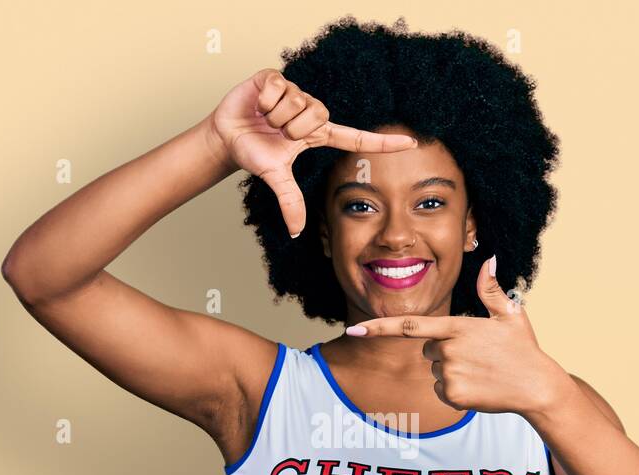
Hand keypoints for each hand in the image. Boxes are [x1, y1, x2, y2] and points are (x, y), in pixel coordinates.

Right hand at [208, 68, 417, 237]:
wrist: (227, 135)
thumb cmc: (255, 153)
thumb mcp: (275, 177)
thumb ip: (290, 201)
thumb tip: (296, 231)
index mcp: (318, 134)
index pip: (356, 138)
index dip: (382, 143)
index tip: (411, 143)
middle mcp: (311, 111)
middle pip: (316, 115)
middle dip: (291, 128)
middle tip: (278, 132)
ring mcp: (295, 93)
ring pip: (296, 102)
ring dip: (276, 115)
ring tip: (266, 118)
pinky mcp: (277, 78)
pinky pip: (279, 88)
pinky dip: (265, 100)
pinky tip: (259, 104)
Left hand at [345, 256, 570, 415]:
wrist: (536, 387)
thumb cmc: (523, 349)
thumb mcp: (510, 314)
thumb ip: (490, 289)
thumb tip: (489, 260)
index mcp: (456, 327)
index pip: (408, 325)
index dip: (378, 327)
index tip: (353, 330)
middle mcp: (448, 350)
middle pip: (427, 350)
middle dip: (444, 351)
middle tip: (476, 356)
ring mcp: (449, 374)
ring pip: (435, 371)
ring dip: (452, 372)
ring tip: (482, 372)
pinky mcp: (452, 396)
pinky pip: (441, 391)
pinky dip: (456, 391)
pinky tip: (479, 387)